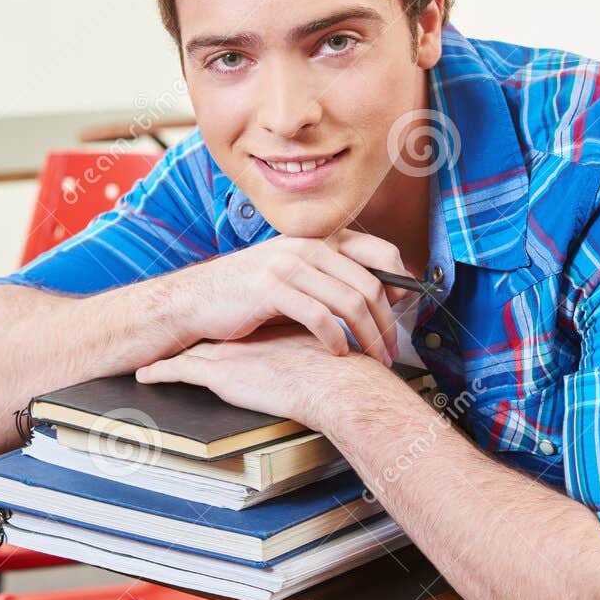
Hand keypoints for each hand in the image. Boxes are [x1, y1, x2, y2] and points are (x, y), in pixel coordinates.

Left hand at [135, 327, 381, 428]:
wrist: (336, 385)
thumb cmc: (340, 373)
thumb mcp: (326, 348)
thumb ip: (316, 342)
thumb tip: (322, 351)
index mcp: (270, 326)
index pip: (238, 318)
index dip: (221, 318)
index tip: (206, 320)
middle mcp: (245, 335)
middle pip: (207, 330)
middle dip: (186, 330)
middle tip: (166, 330)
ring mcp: (230, 353)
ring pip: (188, 348)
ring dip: (166, 349)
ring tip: (145, 353)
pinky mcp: (221, 376)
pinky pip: (179, 373)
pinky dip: (160, 372)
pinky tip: (144, 375)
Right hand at [169, 231, 411, 365]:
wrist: (194, 301)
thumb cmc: (246, 296)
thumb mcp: (292, 279)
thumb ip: (330, 281)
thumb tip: (380, 297)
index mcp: (316, 240)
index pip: (379, 251)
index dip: (400, 281)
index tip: (406, 312)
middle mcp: (306, 246)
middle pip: (370, 283)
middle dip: (387, 322)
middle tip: (392, 350)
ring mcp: (288, 266)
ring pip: (349, 302)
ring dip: (368, 336)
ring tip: (373, 358)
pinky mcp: (271, 290)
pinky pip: (319, 316)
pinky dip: (336, 338)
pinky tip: (338, 353)